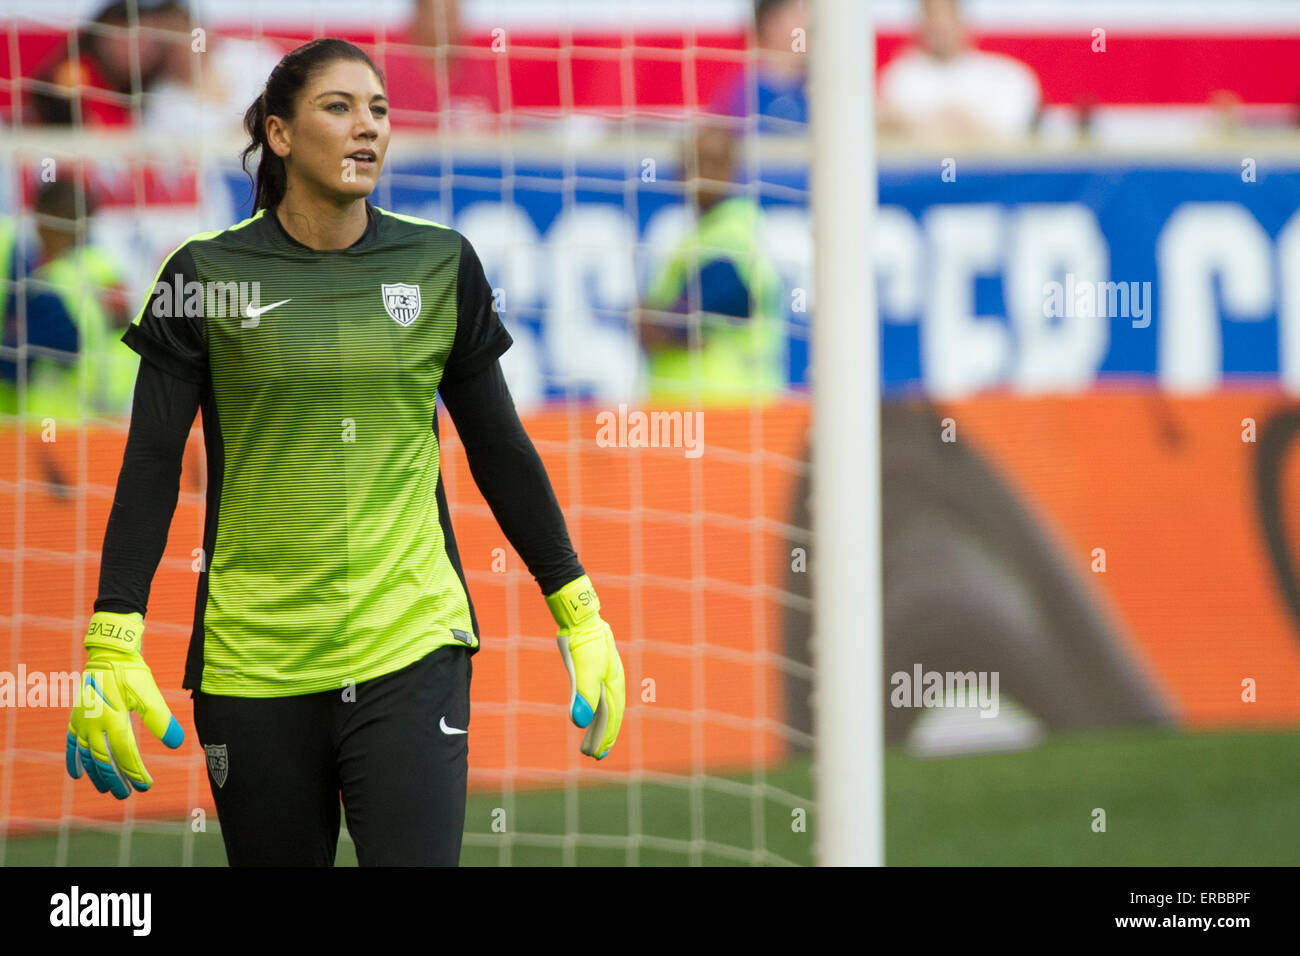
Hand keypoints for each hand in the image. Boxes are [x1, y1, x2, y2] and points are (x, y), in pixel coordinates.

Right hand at [66, 612, 183, 798]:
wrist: (109, 654)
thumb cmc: (133, 674)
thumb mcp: (150, 695)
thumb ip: (162, 720)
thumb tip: (176, 743)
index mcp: (114, 719)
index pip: (125, 754)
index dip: (134, 772)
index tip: (145, 786)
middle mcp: (95, 724)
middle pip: (104, 760)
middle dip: (116, 779)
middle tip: (126, 794)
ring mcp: (83, 722)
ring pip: (87, 756)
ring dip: (97, 775)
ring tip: (106, 790)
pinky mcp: (76, 718)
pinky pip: (72, 744)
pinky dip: (74, 760)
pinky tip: (77, 775)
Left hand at [547, 576, 625, 759]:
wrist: (581, 617)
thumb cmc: (584, 643)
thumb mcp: (584, 669)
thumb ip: (582, 696)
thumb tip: (579, 723)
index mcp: (613, 685)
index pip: (611, 717)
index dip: (606, 737)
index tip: (597, 755)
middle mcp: (611, 683)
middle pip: (609, 715)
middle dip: (603, 736)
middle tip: (594, 755)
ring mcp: (603, 676)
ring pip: (603, 707)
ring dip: (598, 726)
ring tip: (589, 742)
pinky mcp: (593, 670)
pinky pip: (596, 697)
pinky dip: (593, 711)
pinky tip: (586, 715)